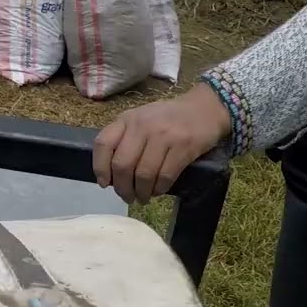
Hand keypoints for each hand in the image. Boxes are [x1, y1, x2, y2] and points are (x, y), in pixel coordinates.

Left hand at [92, 84, 232, 204]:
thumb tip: (112, 173)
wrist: (205, 108)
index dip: (100, 168)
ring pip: (143, 174)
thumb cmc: (169, 117)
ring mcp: (163, 136)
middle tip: (127, 197)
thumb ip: (125, 138)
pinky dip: (159, 189)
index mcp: (127, 119)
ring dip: (141, 192)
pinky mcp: (184, 147)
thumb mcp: (141, 119)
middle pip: (122, 165)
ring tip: (142, 198)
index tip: (104, 183)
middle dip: (122, 188)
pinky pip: (165, 176)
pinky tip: (158, 191)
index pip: (103, 144)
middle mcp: (142, 126)